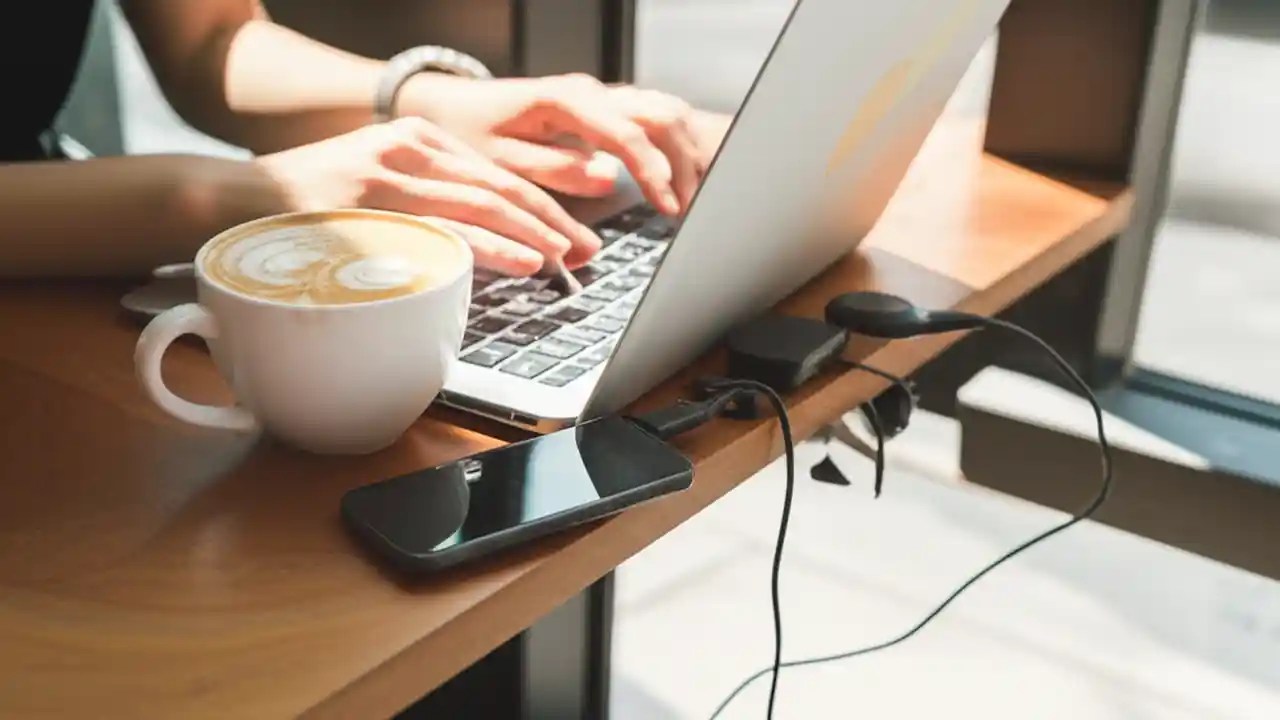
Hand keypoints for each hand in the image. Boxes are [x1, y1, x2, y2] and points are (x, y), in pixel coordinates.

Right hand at [253, 118, 600, 274]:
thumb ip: (428, 207)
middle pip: (502, 186)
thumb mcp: (378, 192)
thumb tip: (483, 247)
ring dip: (535, 235)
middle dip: (554, 222)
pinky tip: (525, 262)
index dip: (545, 206)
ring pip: (483, 204)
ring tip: (569, 261)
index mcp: (419, 142)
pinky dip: (492, 247)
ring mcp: (390, 171)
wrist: (227, 200)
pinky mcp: (370, 200)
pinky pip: (447, 228)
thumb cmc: (308, 210)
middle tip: (589, 253)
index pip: (498, 174)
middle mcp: (410, 147)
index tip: (575, 236)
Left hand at [402, 74, 720, 214]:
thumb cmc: (469, 135)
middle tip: (688, 211)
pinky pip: (652, 120)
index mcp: (566, 101)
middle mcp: (591, 92)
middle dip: (683, 164)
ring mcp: (600, 96)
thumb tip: (608, 178)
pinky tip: (675, 183)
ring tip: (688, 201)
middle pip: (661, 115)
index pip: (629, 133)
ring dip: (684, 155)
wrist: (452, 107)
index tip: (669, 210)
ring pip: (664, 113)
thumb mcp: (499, 160)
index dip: (654, 173)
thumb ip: (554, 169)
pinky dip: (672, 149)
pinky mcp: (604, 108)